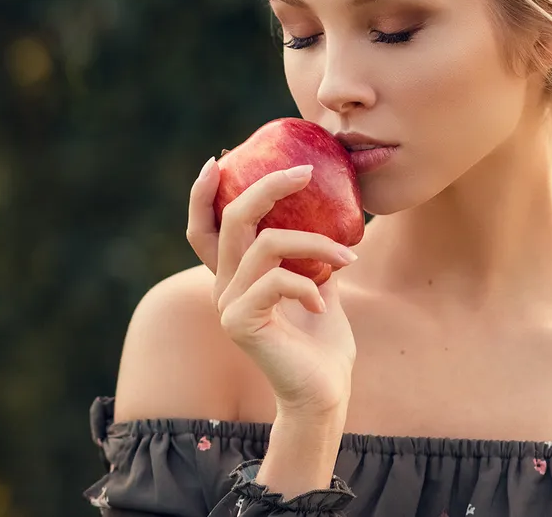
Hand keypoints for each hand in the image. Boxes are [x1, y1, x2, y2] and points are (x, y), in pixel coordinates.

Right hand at [186, 158, 356, 415]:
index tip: (220, 159)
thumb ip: (310, 253)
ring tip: (348, 256)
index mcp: (236, 277)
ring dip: (316, 244)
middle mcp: (224, 287)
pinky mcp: (240, 322)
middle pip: (232, 219)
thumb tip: (329, 213)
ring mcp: (228, 305)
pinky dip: (310, 283)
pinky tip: (324, 305)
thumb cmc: (323, 343)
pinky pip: (277, 279)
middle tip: (305, 173)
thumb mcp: (319, 284)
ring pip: (267, 244)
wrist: (324, 393)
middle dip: (268, 187)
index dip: (203, 194)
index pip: (205, 228)